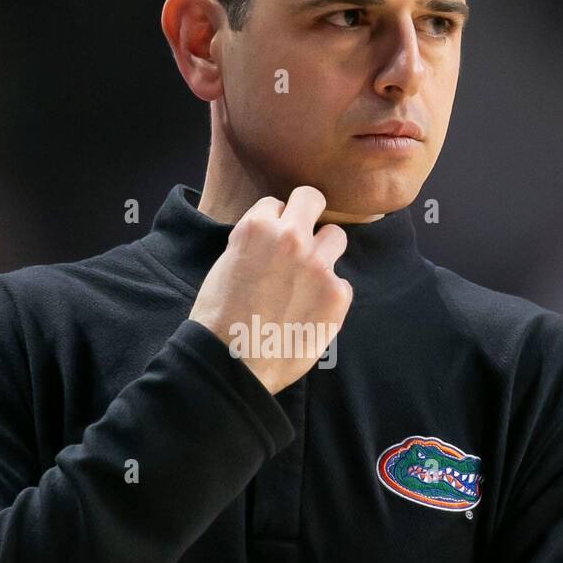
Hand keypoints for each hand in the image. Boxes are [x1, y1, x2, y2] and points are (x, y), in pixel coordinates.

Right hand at [188, 186, 352, 395]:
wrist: (232, 364)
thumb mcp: (225, 265)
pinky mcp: (337, 294)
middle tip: (302, 238)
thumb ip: (252, 244)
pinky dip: (329, 295)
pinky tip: (310, 313)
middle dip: (308, 214)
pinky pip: (342, 282)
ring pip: (336, 236)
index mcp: (256, 227)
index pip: (276, 204)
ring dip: (324, 252)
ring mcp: (318, 265)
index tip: (271, 244)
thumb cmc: (220, 321)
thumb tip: (271, 238)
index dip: (274, 224)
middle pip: (313, 198)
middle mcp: (290, 238)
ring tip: (309, 279)